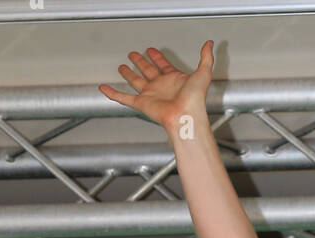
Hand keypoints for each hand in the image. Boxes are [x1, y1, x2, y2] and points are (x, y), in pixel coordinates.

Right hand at [99, 41, 214, 132]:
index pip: (163, 65)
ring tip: (122, 68)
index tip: (152, 51)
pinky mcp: (142, 104)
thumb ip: (206, 57)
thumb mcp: (203, 73)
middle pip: (147, 71)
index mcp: (174, 80)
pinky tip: (105, 89)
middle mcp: (161, 87)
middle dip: (140, 63)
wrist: (186, 116)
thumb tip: (209, 45)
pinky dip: (113, 94)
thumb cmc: (195, 100)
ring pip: (136, 82)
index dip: (158, 58)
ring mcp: (151, 95)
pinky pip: (124, 98)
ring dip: (128, 74)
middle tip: (133, 55)